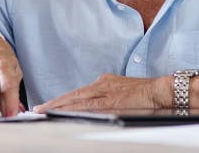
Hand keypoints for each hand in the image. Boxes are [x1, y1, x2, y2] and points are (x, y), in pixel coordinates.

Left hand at [34, 74, 170, 112]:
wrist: (160, 91)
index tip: (48, 105)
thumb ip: (108, 95)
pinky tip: (64, 114)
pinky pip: (88, 106)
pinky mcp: (111, 101)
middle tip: (38, 108)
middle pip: (73, 95)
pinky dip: (74, 110)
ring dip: (59, 106)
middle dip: (55, 102)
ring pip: (77, 100)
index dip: (62, 99)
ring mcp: (105, 93)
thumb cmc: (145, 93)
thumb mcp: (121, 89)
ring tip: (44, 111)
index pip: (78, 92)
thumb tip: (95, 105)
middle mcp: (102, 85)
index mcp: (104, 82)